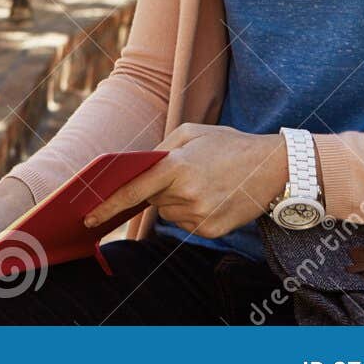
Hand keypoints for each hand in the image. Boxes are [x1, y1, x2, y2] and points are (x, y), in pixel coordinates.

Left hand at [82, 124, 288, 239]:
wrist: (273, 167)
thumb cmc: (228, 144)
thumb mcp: (191, 132)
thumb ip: (160, 149)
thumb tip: (137, 170)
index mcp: (176, 166)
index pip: (133, 190)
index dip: (108, 205)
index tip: (89, 216)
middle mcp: (186, 194)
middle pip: (152, 201)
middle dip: (159, 189)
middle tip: (185, 174)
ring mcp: (200, 215)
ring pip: (169, 214)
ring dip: (176, 201)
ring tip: (203, 183)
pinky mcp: (212, 230)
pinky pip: (186, 224)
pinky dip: (191, 212)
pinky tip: (212, 196)